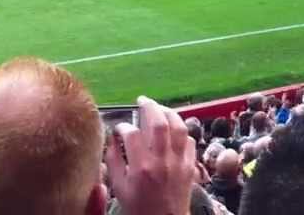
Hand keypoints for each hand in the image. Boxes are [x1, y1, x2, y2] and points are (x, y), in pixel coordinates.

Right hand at [105, 97, 194, 214]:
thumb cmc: (139, 208)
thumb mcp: (119, 188)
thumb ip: (114, 161)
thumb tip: (112, 139)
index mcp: (141, 168)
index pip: (131, 134)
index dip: (123, 126)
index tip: (119, 127)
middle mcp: (162, 161)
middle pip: (159, 123)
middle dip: (150, 107)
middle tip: (142, 100)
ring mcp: (179, 162)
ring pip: (179, 127)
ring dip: (169, 113)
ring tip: (159, 108)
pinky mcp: (191, 166)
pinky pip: (190, 141)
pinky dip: (182, 131)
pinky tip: (173, 129)